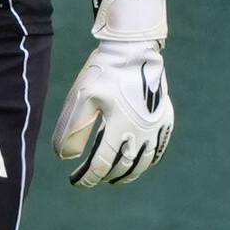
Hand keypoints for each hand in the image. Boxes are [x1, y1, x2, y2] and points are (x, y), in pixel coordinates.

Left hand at [52, 0, 173, 186]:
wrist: (134, 48)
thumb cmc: (105, 71)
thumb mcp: (82, 96)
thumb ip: (73, 128)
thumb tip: (64, 156)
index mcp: (120, 128)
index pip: (102, 165)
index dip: (87, 178)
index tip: (75, 181)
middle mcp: (142, 132)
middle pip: (123, 166)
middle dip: (106, 176)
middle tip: (93, 177)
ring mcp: (156, 126)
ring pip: (144, 162)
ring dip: (129, 173)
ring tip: (116, 177)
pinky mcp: (165, 118)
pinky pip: (159, 147)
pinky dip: (148, 159)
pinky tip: (141, 160)